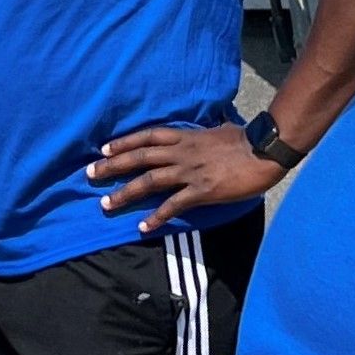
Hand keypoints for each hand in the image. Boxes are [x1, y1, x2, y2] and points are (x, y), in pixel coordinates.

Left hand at [87, 123, 278, 234]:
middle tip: (91, 173)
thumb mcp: (218, 129)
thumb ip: (204, 132)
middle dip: (113, 165)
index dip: (124, 142)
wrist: (263, 151)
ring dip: (125, 193)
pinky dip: (156, 216)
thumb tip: (207, 128)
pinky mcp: (201, 191)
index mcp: (185, 136)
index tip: (104, 148)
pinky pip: (173, 205)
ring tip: (106, 204)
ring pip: (149, 181)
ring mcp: (190, 172)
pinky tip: (143, 226)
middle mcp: (181, 152)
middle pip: (140, 157)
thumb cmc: (244, 139)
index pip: (147, 136)